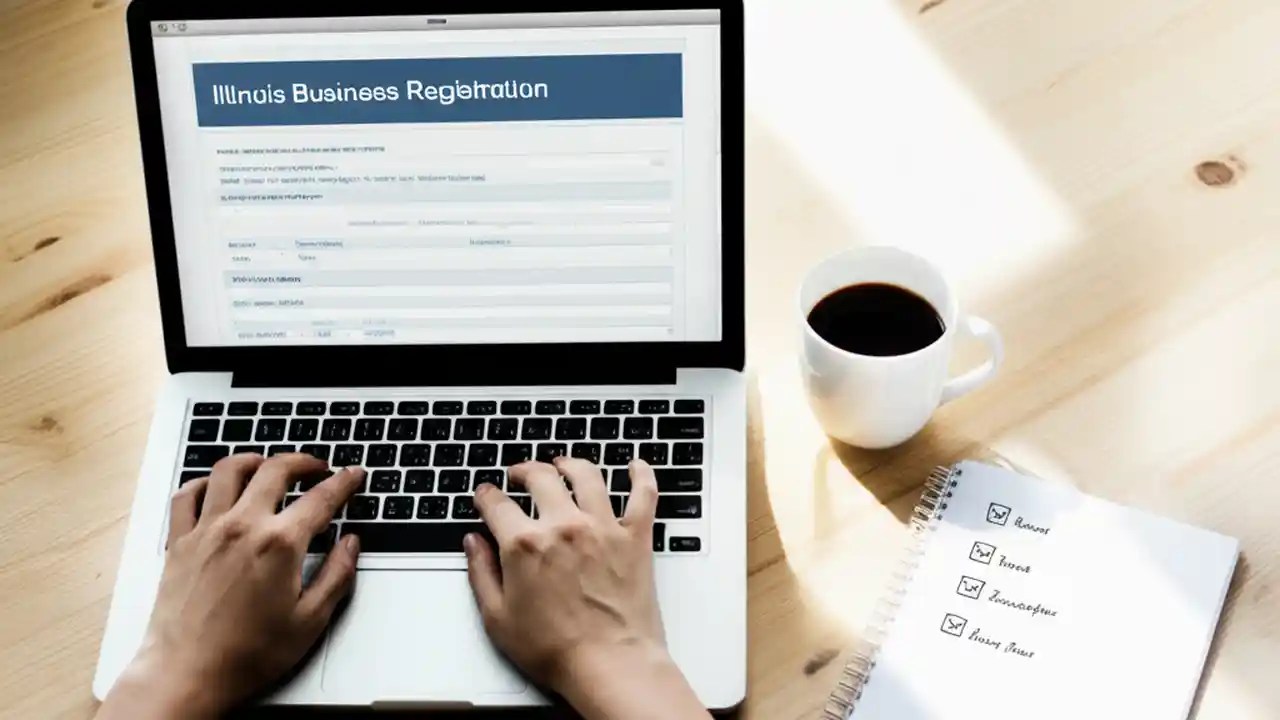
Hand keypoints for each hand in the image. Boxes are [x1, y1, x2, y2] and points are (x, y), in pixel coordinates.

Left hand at [96, 454, 364, 719]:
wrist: (187, 675)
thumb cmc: (246, 655)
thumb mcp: (310, 621)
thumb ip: (337, 575)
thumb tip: (350, 545)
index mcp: (279, 544)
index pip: (321, 498)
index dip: (344, 482)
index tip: (353, 475)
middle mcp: (242, 527)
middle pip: (275, 469)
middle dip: (302, 461)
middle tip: (316, 467)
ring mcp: (206, 531)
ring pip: (228, 470)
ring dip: (254, 460)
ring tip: (268, 464)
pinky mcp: (179, 543)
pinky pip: (186, 496)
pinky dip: (202, 483)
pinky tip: (214, 487)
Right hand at [465, 457, 710, 719]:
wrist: (609, 664)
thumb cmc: (556, 649)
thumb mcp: (498, 618)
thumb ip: (481, 573)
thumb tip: (473, 544)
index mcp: (524, 545)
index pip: (497, 504)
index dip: (486, 495)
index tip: (486, 495)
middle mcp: (563, 526)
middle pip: (540, 477)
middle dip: (524, 470)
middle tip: (519, 473)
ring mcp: (602, 527)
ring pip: (587, 475)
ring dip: (570, 463)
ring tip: (563, 463)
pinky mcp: (634, 537)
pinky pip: (642, 494)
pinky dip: (641, 475)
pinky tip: (635, 466)